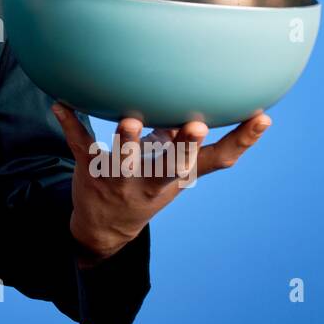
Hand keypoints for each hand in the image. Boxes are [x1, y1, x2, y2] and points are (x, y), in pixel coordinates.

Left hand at [52, 104, 272, 262]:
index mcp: (179, 175)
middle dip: (183, 147)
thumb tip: (204, 96)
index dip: (243, 141)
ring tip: (130, 120)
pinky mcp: (90, 171)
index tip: (262, 117)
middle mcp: (153, 180)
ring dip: (127, 140)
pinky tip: (61, 105)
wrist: (106, 226)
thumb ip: (188, 140)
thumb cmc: (148, 183)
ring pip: (125, 161)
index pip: (218, 160)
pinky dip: (70, 124)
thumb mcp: (174, 170)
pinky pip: (81, 146)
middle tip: (194, 126)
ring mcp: (120, 178)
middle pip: (172, 167)